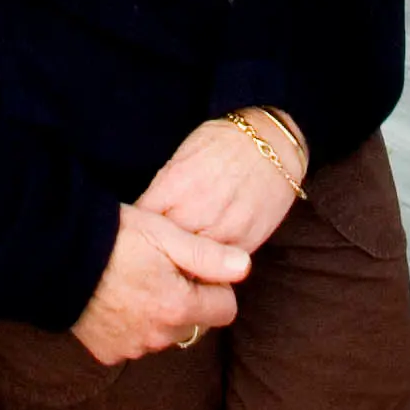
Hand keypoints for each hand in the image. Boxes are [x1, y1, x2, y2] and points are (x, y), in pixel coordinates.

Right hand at [70, 202, 245, 364]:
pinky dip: (133, 325)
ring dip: (160, 314)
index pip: (226, 309)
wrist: (56, 255)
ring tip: (137, 279)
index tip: (192, 266)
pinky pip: (135, 342)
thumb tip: (245, 268)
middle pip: (196, 323)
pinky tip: (118, 298)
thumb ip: (208, 255)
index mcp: (178, 307)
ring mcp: (132, 348)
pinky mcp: (108, 352)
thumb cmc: (114, 237)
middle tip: (162, 268)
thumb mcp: (165, 234)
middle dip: (189, 301)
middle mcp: (159, 336)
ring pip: (166, 334)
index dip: (215, 285)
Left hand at [134, 112, 301, 257]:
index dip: (138, 229)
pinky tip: (204, 261)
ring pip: (192, 263)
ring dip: (184, 264)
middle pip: (165, 247)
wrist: (272, 143)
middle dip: (158, 251)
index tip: (137, 234)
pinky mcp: (244, 243)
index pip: (143, 220)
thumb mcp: (183, 156)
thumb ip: (164, 188)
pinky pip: (218, 266)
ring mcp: (221, 229)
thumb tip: (145, 214)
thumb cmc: (224, 143)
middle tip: (153, 255)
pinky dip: (210, 266)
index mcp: (175, 184)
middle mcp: (196, 210)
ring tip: (178, 263)